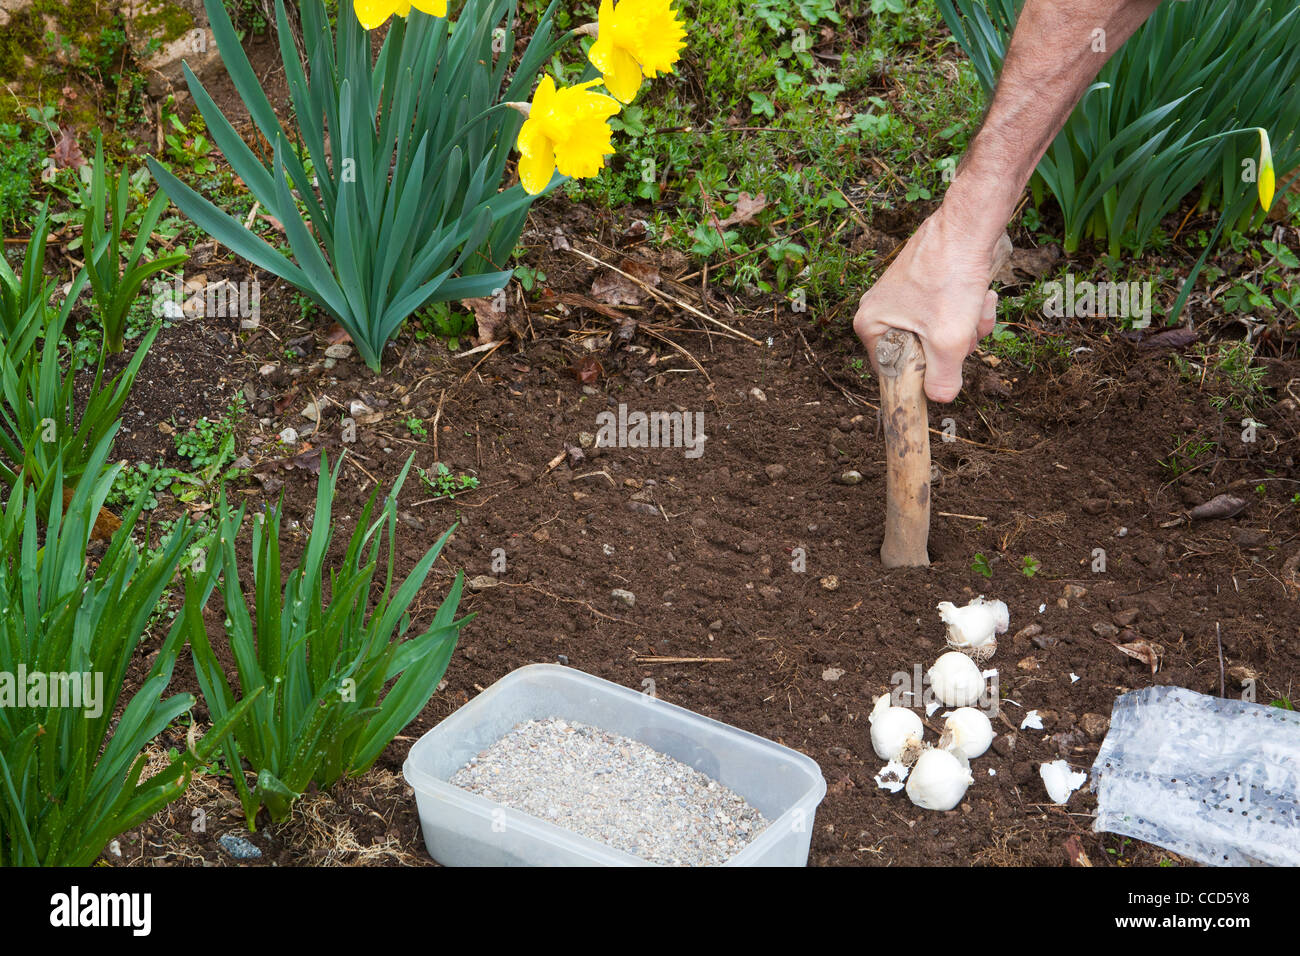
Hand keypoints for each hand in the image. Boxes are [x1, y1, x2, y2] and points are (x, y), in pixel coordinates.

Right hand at [853, 206, 1009, 402]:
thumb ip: (942, 378)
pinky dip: (966, 308)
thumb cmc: (949, 276)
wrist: (969, 224)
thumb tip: (940, 398)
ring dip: (966, 328)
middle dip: (952, 347)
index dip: (922, 377)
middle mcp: (880, 309)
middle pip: (919, 353)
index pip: (893, 372)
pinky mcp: (925, 283)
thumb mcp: (949, 340)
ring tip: (977, 307)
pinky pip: (946, 311)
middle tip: (966, 331)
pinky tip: (981, 294)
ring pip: (938, 332)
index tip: (945, 370)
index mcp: (870, 324)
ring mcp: (903, 294)